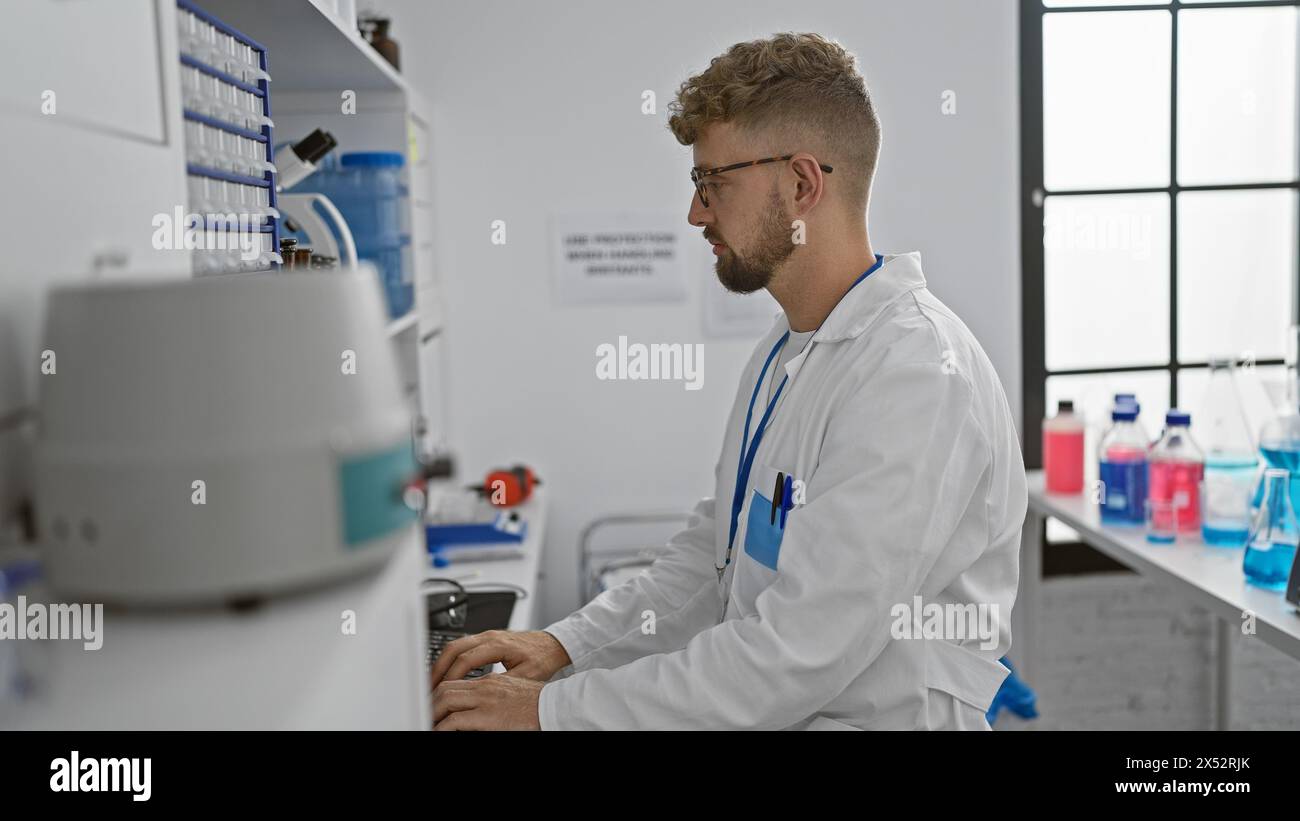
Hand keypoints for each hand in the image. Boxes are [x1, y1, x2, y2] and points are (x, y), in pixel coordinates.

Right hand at [428, 629, 571, 687]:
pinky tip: (447, 674)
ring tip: (433, 683)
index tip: (442, 692)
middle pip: (453, 648)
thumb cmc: (543, 658)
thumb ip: (503, 684)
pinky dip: (451, 659)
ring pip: (455, 645)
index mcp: (498, 644)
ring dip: (442, 663)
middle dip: (438, 669)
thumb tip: (481, 696)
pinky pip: (462, 646)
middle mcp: (490, 636)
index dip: (451, 677)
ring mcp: (487, 635)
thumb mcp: (526, 676)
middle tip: (429, 688)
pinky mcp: (487, 639)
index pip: (466, 659)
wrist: (554, 644)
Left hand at [432, 673, 543, 730]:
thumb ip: (492, 694)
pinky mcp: (488, 716)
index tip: (430, 702)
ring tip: (426, 722)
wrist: (556, 706)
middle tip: (422, 713)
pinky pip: (454, 720)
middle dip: (429, 701)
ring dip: (431, 712)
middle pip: (445, 687)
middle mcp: (485, 686)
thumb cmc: (539, 703)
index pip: (455, 680)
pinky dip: (441, 727)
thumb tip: (476, 708)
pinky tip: (438, 731)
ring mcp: (486, 699)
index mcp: (490, 680)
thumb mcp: (512, 692)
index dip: (437, 691)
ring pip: (445, 699)